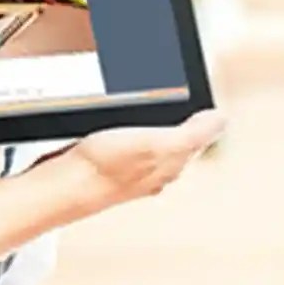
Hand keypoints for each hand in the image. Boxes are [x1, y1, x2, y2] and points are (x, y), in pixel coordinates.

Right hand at [41, 109, 226, 207]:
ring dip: (155, 122)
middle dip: (181, 120)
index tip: (203, 97)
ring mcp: (130, 169)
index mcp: (172, 165)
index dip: (202, 117)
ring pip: (153, 142)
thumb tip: (222, 120)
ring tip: (157, 105)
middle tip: (182, 98)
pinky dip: (131, 129)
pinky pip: (128, 143)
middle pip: (177, 142)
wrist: (61, 186)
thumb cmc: (106, 168)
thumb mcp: (159, 144)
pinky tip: (123, 123)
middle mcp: (154, 171)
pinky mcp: (107, 164)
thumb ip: (193, 134)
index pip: (199, 139)